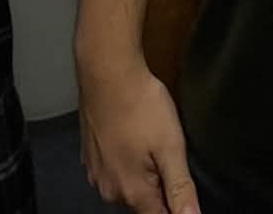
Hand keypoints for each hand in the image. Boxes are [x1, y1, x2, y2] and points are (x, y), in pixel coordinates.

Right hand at [79, 62, 199, 213]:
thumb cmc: (141, 107)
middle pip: (144, 204)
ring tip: (151, 140)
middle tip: (168, 152)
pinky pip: (114, 170)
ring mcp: (97, 174)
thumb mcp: (171, 147)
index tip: (179, 182)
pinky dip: (126, 160)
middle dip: (160, 187)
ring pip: (128, 186)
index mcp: (133, 193)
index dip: (176, 207)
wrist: (107, 73)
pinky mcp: (90, 156)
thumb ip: (181, 188)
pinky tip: (134, 136)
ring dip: (143, 173)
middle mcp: (110, 191)